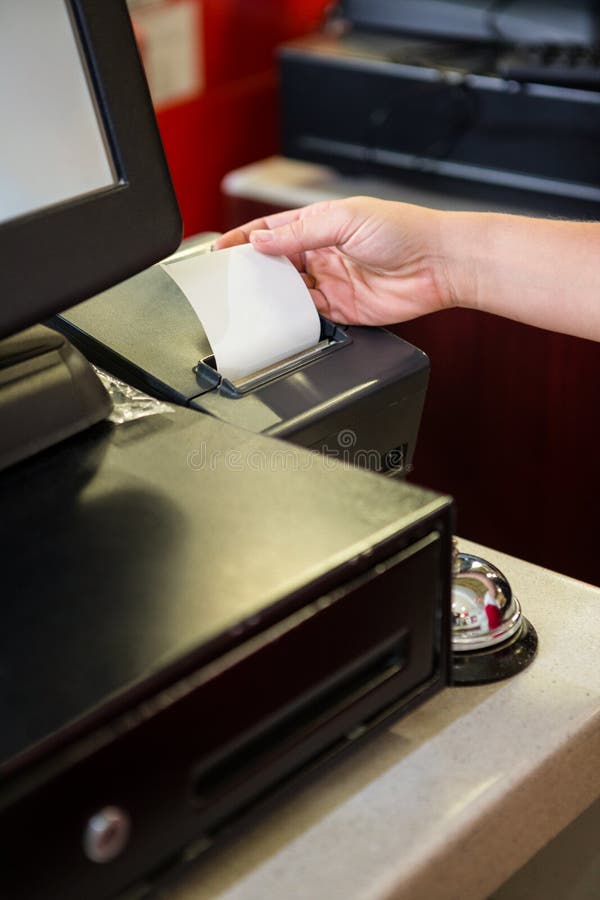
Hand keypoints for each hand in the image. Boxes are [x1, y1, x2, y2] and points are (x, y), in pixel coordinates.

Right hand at [214, 197, 463, 325]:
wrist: (439, 263)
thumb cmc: (403, 230)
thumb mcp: (344, 220)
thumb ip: (300, 234)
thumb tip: (262, 241)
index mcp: (320, 224)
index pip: (272, 231)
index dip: (245, 240)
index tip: (221, 250)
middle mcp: (323, 253)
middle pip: (276, 264)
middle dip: (253, 271)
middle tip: (230, 281)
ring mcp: (332, 282)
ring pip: (289, 292)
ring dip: (271, 296)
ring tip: (250, 301)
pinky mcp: (343, 309)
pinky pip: (311, 316)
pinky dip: (295, 318)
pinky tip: (283, 317)